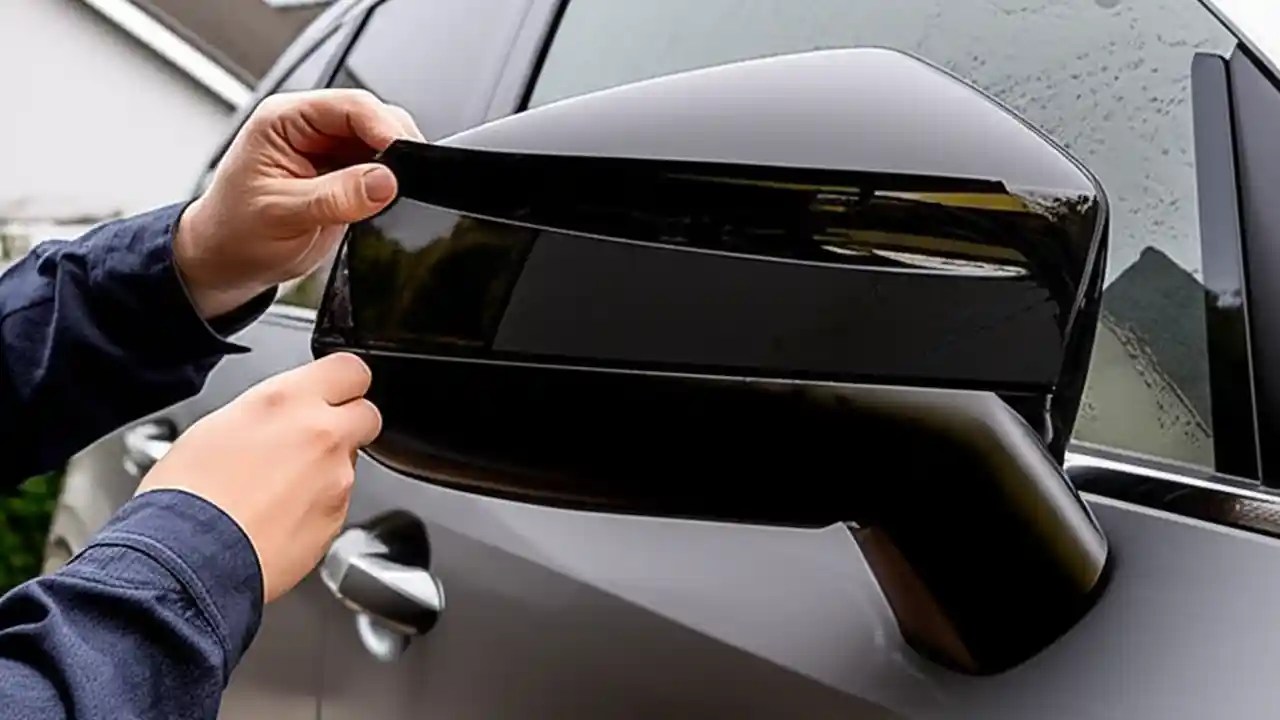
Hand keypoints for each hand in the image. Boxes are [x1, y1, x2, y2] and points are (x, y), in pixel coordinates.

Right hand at [134, 353, 381, 602]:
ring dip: (328, 469)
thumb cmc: (188, 495)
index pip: (351, 369)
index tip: (333, 390)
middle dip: (347, 424)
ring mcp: (335, 479)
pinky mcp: (337, 519)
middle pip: (367, 414)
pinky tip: (280, 515)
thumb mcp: (220, 424)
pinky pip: (339, 501)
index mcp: (288, 401)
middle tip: (312, 439)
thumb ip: (271, 410)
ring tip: (278, 488)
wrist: (189, 559)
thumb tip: (285, 414)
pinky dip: (319, 505)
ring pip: (351, 462)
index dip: (343, 381)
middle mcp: (321, 435)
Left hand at [174, 89, 424, 318]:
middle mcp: (308, 128)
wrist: (227, 262)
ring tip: (394, 194)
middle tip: (408, 179)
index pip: (349, 106)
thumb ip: (337, 196)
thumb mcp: (283, 214)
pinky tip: (387, 200)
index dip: (383, 126)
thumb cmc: (236, 232)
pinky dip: (391, 183)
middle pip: (372, 118)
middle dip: (395, 145)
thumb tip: (385, 181)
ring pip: (381, 143)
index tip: (407, 154)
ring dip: (394, 166)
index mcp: (283, 120)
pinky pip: (380, 169)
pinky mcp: (344, 175)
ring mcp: (328, 151)